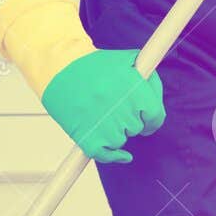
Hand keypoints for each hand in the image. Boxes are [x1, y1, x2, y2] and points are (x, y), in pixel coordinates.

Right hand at [41, 49, 165, 163]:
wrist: (58, 68)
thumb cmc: (92, 65)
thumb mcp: (126, 60)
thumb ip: (148, 77)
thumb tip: (157, 99)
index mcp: (134, 88)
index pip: (155, 115)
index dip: (152, 119)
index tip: (148, 119)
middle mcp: (121, 108)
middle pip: (136, 127)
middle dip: (130, 120)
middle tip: (115, 108)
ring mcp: (104, 125)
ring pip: (121, 140)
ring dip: (116, 132)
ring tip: (102, 114)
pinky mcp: (88, 138)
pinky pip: (106, 154)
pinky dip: (113, 156)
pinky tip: (122, 155)